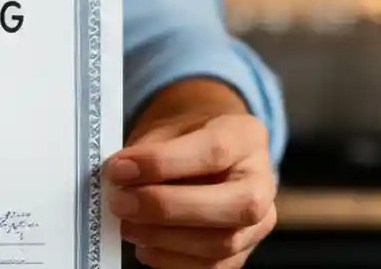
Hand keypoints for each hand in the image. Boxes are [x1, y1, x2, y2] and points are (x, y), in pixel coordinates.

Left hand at [105, 112, 276, 268]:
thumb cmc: (183, 137)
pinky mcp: (243, 252)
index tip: (119, 169)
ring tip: (126, 225)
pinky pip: (212, 268)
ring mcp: (258, 222)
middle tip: (120, 203)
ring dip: (164, 238)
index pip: (214, 152)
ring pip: (222, 243)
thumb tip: (118, 178)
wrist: (206, 150)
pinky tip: (144, 246)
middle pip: (233, 205)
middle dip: (168, 208)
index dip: (162, 163)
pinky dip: (171, 261)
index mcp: (245, 137)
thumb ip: (148, 150)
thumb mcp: (168, 127)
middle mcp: (262, 182)